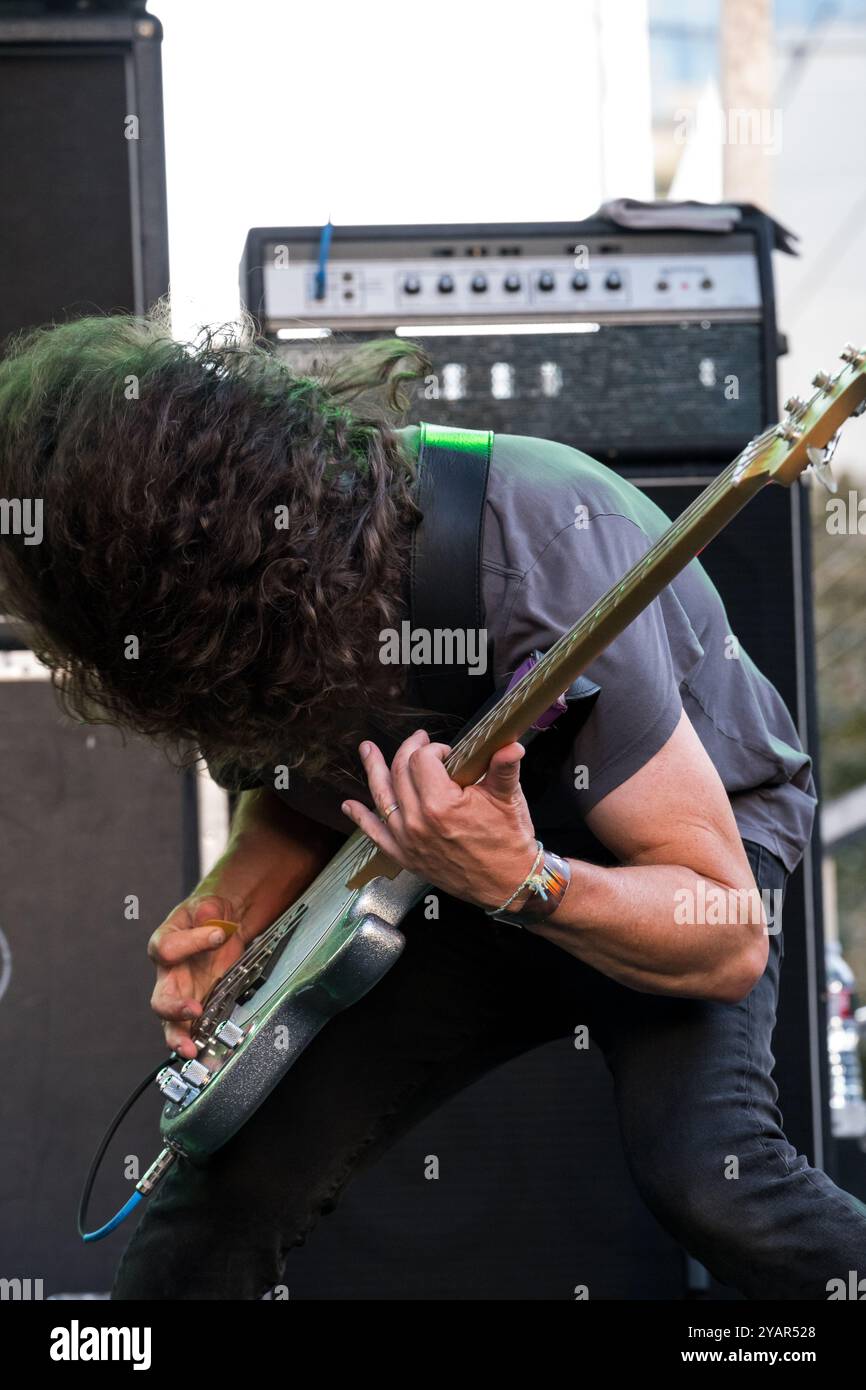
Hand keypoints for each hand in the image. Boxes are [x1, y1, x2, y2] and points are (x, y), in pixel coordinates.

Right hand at [148, 891, 249, 1059]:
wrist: (220, 925)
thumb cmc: (207, 915)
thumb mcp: (207, 905)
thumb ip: (207, 912)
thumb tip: (211, 923)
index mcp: (164, 944)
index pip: (168, 949)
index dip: (192, 942)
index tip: (218, 934)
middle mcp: (168, 973)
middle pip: (160, 998)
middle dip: (174, 1008)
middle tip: (194, 1010)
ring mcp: (182, 993)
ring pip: (170, 1022)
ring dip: (179, 1036)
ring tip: (190, 1048)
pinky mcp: (199, 1004)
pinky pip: (191, 1027)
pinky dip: (197, 1039)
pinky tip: (204, 1049)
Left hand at [341, 729, 538, 911]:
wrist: (506, 884)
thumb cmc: (508, 842)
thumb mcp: (508, 799)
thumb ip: (504, 767)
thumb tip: (512, 743)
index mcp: (441, 805)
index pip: (423, 760)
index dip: (435, 749)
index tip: (449, 752)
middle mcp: (417, 822)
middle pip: (400, 773)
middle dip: (408, 751)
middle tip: (418, 740)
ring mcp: (407, 840)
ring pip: (382, 797)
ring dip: (373, 770)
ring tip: (367, 751)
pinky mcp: (405, 856)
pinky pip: (375, 834)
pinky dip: (361, 818)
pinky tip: (350, 806)